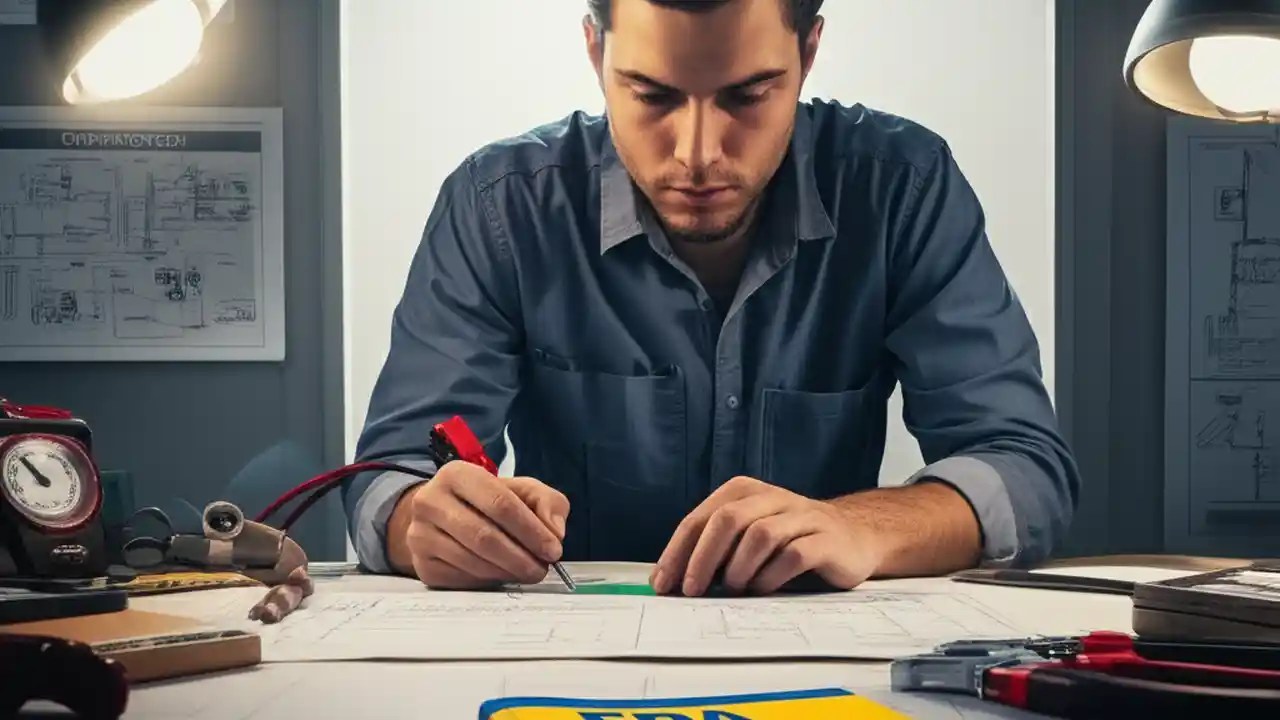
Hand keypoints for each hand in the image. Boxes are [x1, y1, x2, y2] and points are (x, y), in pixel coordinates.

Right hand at [392, 461, 568, 588]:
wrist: (443, 516)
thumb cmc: (488, 501)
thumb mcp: (521, 490)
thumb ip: (547, 503)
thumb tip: (554, 532)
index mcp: (457, 474)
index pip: (499, 504)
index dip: (531, 530)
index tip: (553, 550)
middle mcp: (430, 501)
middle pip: (484, 536)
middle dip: (520, 557)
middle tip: (542, 569)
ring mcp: (420, 534)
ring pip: (472, 561)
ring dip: (507, 572)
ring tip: (528, 572)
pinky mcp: (421, 564)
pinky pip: (461, 579)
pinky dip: (489, 581)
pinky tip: (503, 575)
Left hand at [651, 476, 881, 595]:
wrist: (854, 537)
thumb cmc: (789, 541)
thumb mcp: (749, 536)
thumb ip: (716, 549)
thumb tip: (672, 579)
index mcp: (746, 492)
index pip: (702, 518)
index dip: (679, 551)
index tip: (664, 583)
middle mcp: (772, 498)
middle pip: (728, 520)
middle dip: (702, 558)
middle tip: (691, 590)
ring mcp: (801, 516)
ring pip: (759, 535)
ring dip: (739, 568)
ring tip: (733, 588)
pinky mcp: (825, 539)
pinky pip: (793, 555)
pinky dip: (771, 576)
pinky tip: (763, 588)